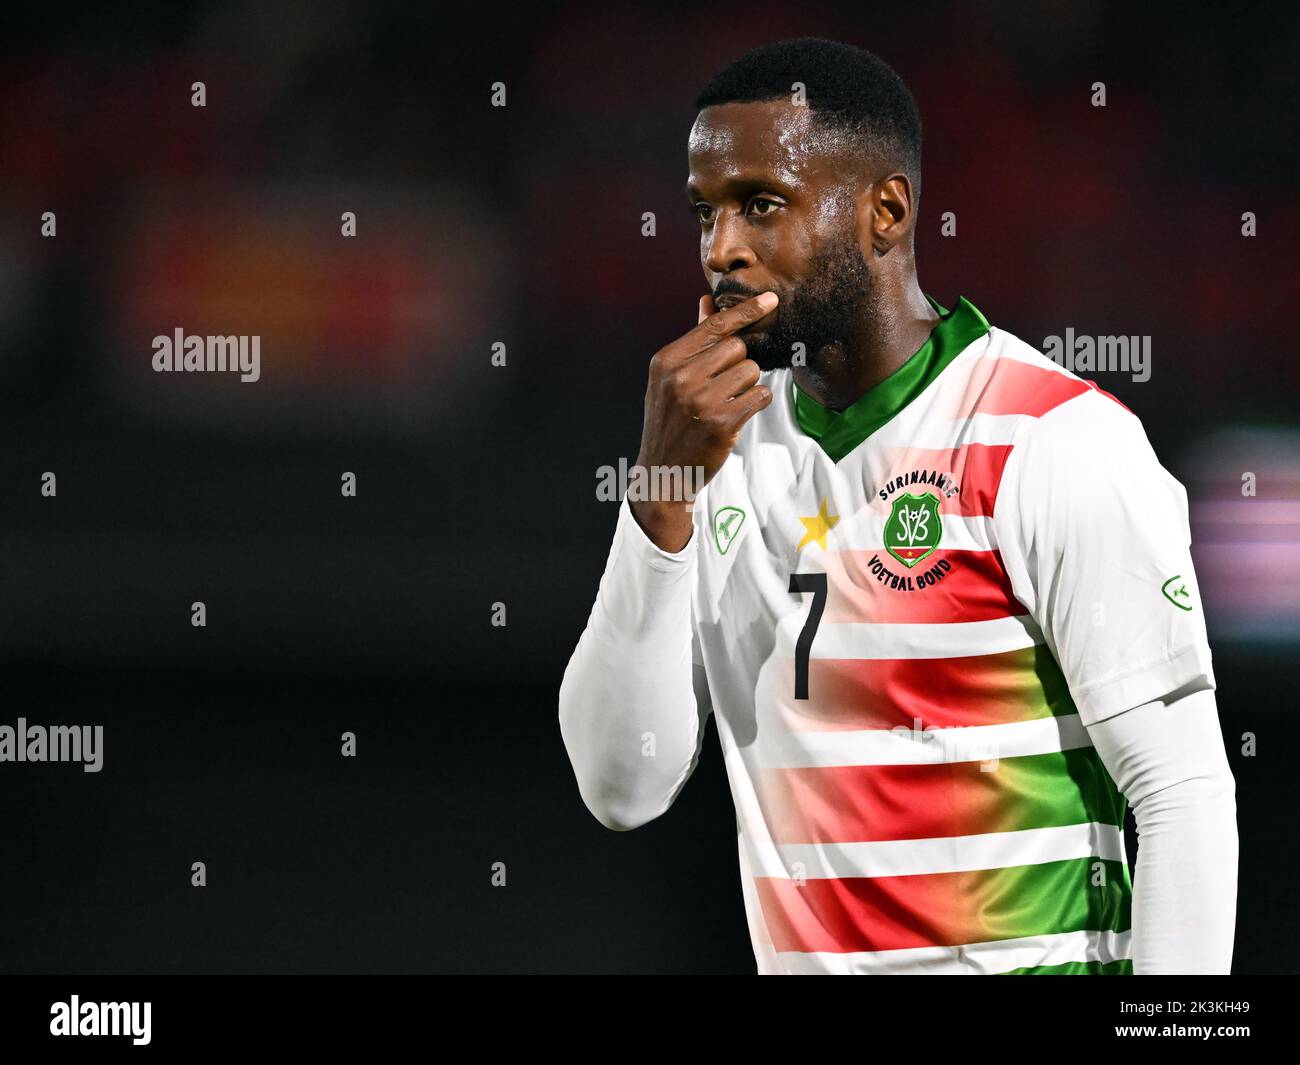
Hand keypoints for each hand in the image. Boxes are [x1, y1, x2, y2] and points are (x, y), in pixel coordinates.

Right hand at [629, 290, 777, 551]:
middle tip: (723, 387)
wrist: (663, 474)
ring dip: (748, 385)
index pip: (714, 327)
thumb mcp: (670, 380)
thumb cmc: (670, 422)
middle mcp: (681, 377)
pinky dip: (756, 402)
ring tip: (726, 403)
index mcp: (666, 361)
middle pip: (738, 348)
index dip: (745, 311)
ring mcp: (701, 400)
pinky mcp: (722, 421)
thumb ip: (694, 342)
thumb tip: (708, 302)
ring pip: (752, 371)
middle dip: (739, 365)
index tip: (771, 299)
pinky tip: (737, 414)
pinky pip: (760, 395)